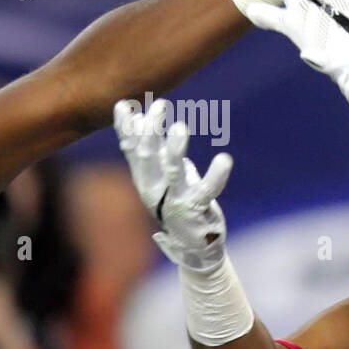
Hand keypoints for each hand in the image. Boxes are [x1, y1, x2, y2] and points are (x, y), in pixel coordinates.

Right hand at [114, 98, 232, 269]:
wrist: (192, 244)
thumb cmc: (176, 201)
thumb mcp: (159, 174)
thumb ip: (148, 148)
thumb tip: (139, 116)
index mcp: (143, 179)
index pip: (130, 150)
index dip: (125, 128)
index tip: (123, 104)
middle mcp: (154, 189)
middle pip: (148, 157)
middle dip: (151, 131)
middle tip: (159, 105)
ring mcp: (175, 200)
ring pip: (173, 172)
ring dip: (175, 150)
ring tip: (180, 128)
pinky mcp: (197, 209)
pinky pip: (207, 191)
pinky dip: (216, 175)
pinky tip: (224, 159)